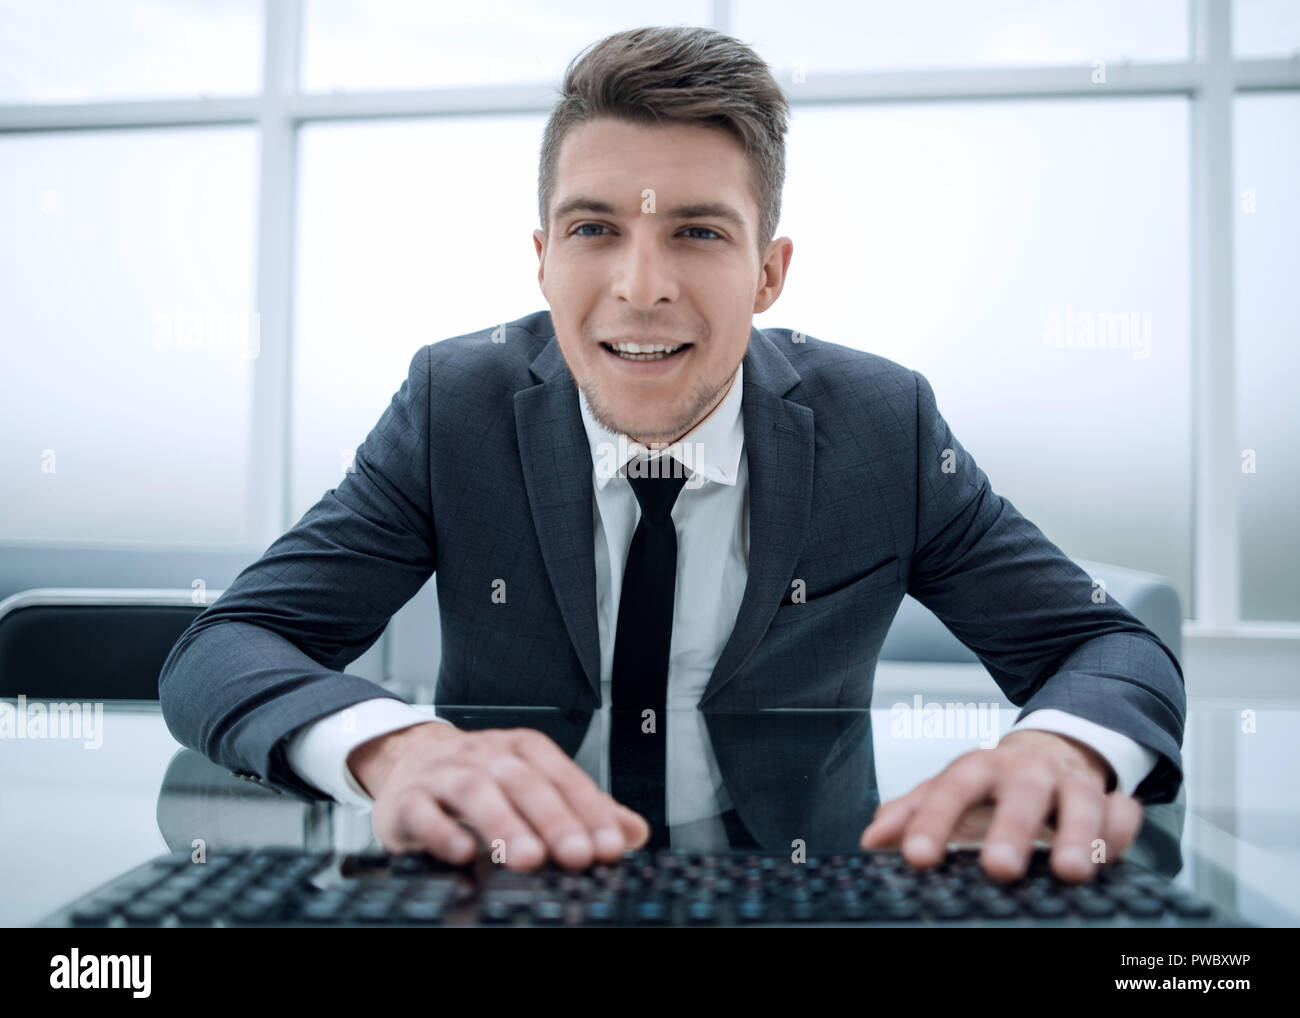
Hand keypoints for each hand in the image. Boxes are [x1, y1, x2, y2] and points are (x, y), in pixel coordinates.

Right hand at [349, 722, 648, 869]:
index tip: (611, 847)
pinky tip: (462, 854)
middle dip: (553, 820)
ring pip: (474, 791)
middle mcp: (485, 754)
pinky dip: (442, 831)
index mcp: (523, 750)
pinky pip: (423, 811)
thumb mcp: (535, 787)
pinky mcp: (407, 798)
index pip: (563, 777)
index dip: (589, 811)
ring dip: (503, 825)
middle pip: (523, 781)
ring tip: (527, 859)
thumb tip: (634, 832)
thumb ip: (582, 810)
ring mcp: (444, 773)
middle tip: (577, 856)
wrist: (409, 762)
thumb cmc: (483, 781)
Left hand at [860, 729, 1143, 881]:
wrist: (1048, 751)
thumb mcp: (948, 791)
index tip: (916, 858)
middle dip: (1011, 829)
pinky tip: (1111, 855)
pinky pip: (1122, 812)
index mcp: (981, 767)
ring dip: (1077, 834)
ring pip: (1080, 800)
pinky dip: (1120, 832)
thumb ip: (911, 813)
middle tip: (998, 868)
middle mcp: (1028, 771)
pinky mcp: (1111, 800)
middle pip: (1020, 793)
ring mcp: (1072, 783)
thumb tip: (872, 840)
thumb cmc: (992, 783)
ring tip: (1070, 872)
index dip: (933, 822)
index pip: (952, 789)